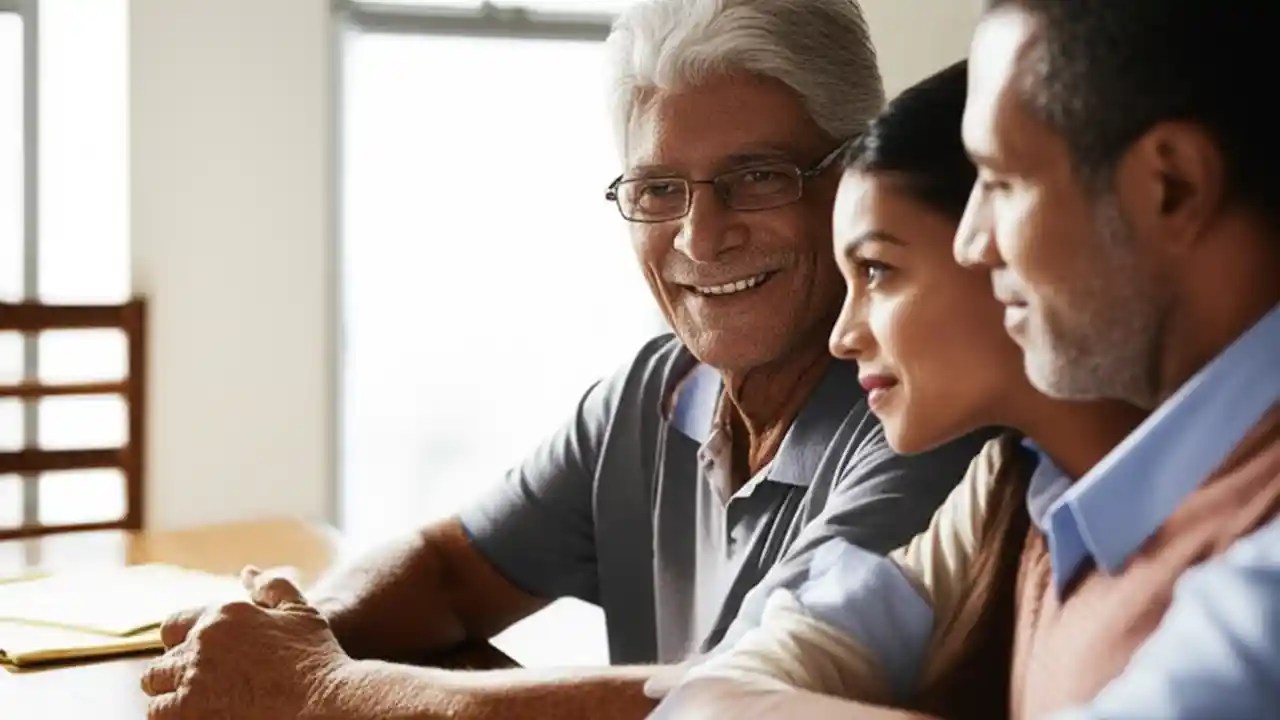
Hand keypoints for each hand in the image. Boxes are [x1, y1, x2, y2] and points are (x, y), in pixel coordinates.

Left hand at [142, 567, 352, 718]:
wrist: (323, 701)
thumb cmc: (316, 658)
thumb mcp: (301, 612)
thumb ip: (272, 587)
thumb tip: (247, 573)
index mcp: (224, 615)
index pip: (173, 627)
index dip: (181, 645)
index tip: (198, 661)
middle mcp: (201, 643)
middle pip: (162, 664)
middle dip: (175, 676)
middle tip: (202, 691)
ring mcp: (191, 679)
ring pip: (155, 691)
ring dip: (171, 699)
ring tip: (197, 708)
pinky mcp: (187, 712)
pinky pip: (158, 715)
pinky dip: (172, 718)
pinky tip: (198, 718)